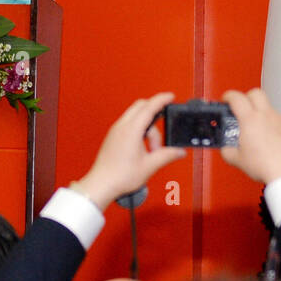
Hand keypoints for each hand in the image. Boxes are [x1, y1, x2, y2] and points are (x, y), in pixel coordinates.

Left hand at [75, 92, 185, 207]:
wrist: (101, 184)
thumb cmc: (120, 176)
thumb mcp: (150, 165)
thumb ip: (167, 155)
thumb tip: (179, 151)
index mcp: (131, 130)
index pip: (149, 107)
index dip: (161, 100)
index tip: (170, 96)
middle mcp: (121, 127)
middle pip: (140, 107)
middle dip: (155, 112)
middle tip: (166, 122)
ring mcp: (115, 131)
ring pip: (135, 117)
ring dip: (148, 127)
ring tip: (153, 149)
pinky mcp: (113, 137)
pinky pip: (129, 125)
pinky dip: (139, 130)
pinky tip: (144, 147)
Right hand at [219, 88, 280, 183]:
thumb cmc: (265, 166)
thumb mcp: (236, 159)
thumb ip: (227, 149)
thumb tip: (227, 147)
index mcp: (250, 120)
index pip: (236, 97)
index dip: (228, 96)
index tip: (226, 100)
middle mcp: (267, 116)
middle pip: (256, 93)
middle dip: (246, 97)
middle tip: (241, 107)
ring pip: (268, 108)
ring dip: (260, 113)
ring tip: (255, 129)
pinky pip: (279, 120)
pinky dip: (272, 124)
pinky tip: (269, 138)